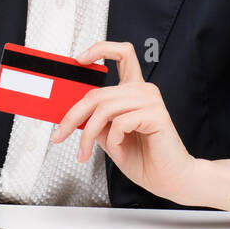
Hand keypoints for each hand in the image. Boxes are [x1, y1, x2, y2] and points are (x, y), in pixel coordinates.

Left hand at [51, 41, 197, 202]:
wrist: (169, 179)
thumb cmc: (144, 159)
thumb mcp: (110, 137)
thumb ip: (95, 121)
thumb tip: (70, 114)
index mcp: (133, 90)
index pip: (121, 54)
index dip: (100, 49)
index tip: (78, 59)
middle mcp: (143, 91)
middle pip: (97, 93)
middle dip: (72, 116)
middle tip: (59, 134)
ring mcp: (151, 101)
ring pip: (103, 109)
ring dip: (88, 136)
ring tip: (85, 153)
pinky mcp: (156, 115)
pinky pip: (119, 123)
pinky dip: (113, 142)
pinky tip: (119, 152)